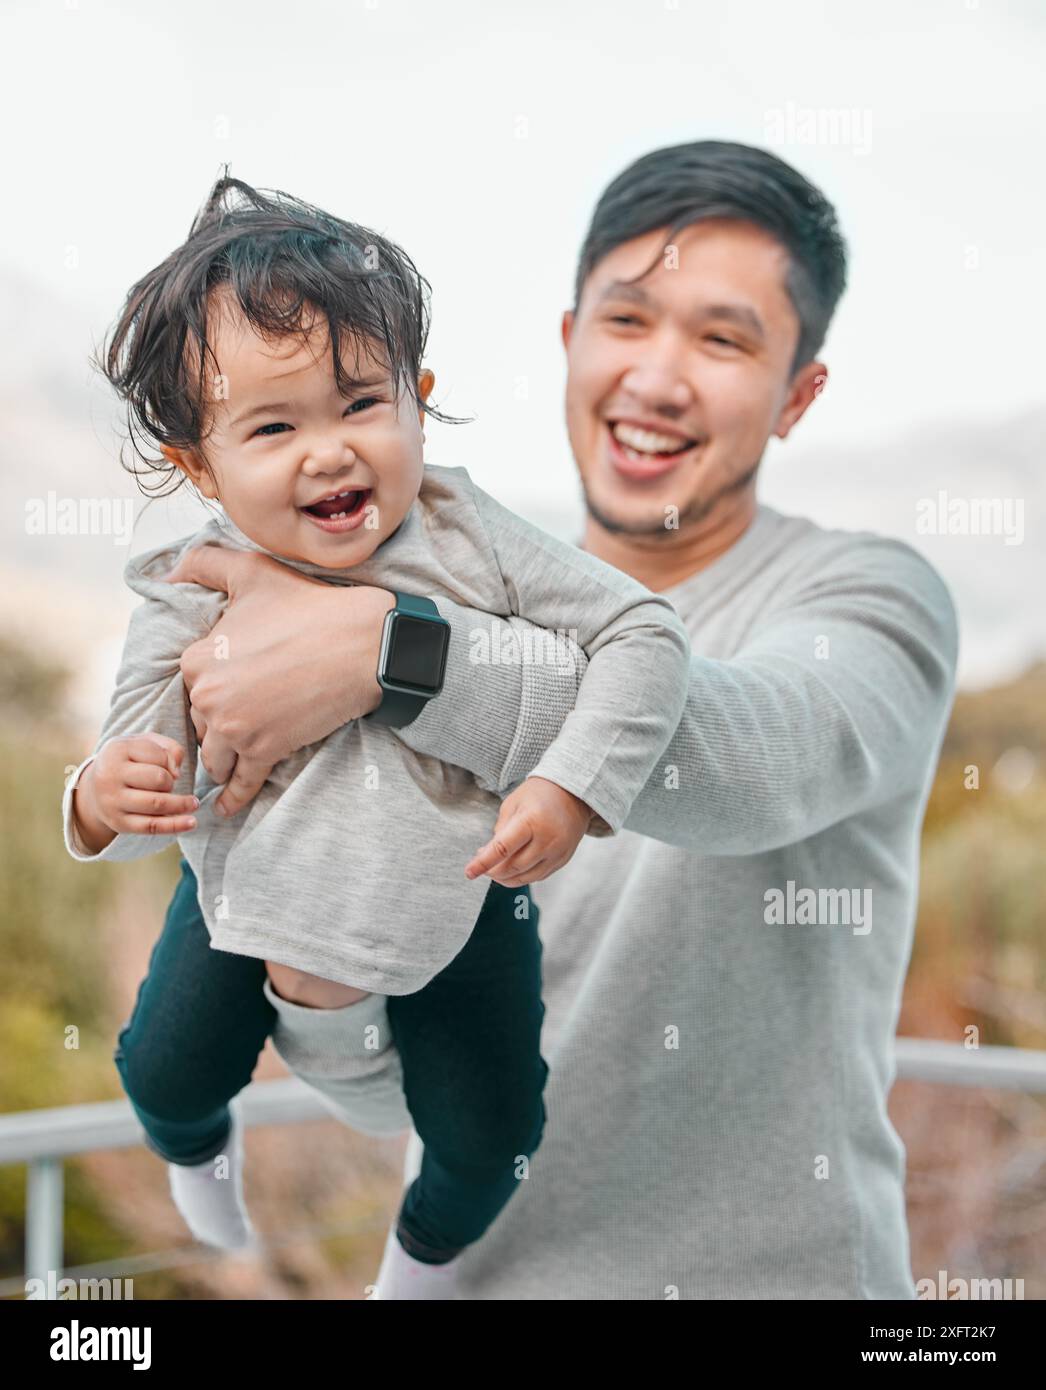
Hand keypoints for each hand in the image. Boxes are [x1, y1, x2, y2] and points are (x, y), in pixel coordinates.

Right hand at [73, 734, 197, 850]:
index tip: (170, 766)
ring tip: (193, 803)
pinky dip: (175, 825)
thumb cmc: (128, 761)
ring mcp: (112, 802)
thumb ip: (169, 747)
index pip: (157, 754)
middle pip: (159, 779)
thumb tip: (177, 772)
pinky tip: (191, 823)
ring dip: (181, 804)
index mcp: (116, 750)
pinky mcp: (119, 823)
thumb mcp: (145, 743)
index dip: (171, 761)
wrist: (95, 787)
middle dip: (172, 782)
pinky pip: (151, 826)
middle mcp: (110, 776)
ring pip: (157, 804)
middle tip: (170, 783)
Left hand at [163, 546, 395, 795]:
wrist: (361, 645)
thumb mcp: (251, 573)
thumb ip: (205, 564)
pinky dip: (233, 798)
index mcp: (198, 659)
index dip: (214, 687)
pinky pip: (241, 783)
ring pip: (216, 756)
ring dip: (225, 759)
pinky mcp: (265, 752)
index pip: (192, 686)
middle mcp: (208, 698)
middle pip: (201, 723)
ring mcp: (235, 729)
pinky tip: (224, 809)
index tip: (234, 688)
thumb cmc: (309, 607)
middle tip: (243, 720)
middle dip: (218, 724)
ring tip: (231, 764)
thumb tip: (170, 572)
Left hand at [464, 776, 592, 886]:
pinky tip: (513, 869)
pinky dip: (522, 877)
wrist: (574, 793)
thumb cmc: (539, 794)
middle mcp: (547, 839)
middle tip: (482, 866)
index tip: (469, 872)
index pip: (502, 849)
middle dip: (493, 871)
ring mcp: (558, 852)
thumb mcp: (513, 804)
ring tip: (495, 869)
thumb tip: (488, 856)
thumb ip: (500, 831)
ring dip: (506, 878)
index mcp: (531, 821)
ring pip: (526, 877)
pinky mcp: (563, 859)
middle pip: (513, 867)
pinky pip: (538, 876)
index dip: (483, 863)